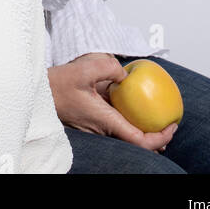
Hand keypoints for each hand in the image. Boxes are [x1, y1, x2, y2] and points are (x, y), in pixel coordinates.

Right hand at [47, 53, 177, 151]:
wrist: (37, 94)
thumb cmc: (57, 84)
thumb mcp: (83, 68)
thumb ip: (108, 67)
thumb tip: (125, 74)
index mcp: (105, 120)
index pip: (140, 140)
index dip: (160, 137)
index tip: (172, 126)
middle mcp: (103, 129)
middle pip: (136, 141)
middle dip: (156, 137)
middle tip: (169, 122)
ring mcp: (97, 128)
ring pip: (126, 134)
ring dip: (142, 128)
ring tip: (154, 113)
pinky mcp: (91, 122)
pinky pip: (115, 125)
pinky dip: (128, 119)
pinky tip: (128, 103)